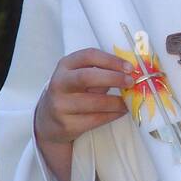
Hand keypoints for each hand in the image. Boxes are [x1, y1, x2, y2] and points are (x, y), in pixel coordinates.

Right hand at [34, 48, 133, 180]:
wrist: (48, 120)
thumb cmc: (72, 92)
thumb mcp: (79, 77)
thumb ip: (100, 72)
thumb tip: (132, 73)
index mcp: (65, 65)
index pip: (88, 56)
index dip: (111, 60)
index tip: (129, 67)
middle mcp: (59, 83)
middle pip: (87, 77)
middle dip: (113, 78)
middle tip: (131, 82)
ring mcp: (60, 105)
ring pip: (94, 102)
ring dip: (117, 102)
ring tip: (130, 101)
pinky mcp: (66, 124)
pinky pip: (95, 119)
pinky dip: (112, 115)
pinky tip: (121, 111)